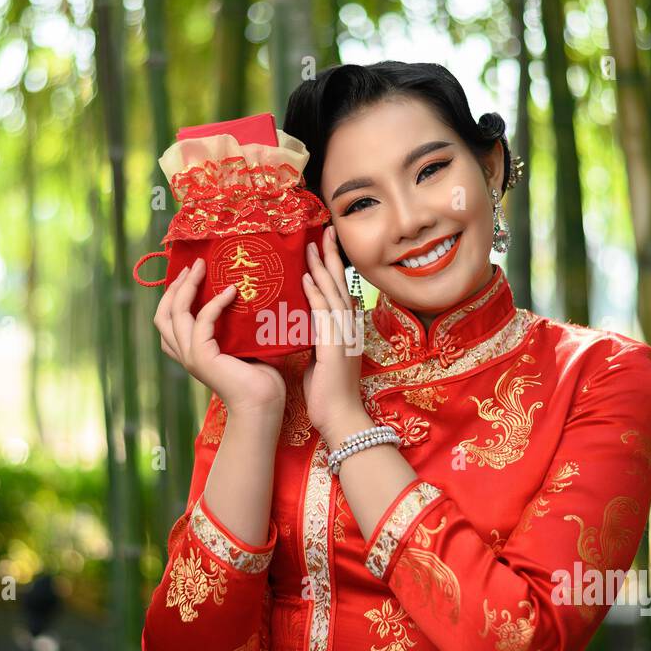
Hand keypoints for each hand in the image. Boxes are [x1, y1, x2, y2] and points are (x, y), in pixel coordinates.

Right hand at [153, 257, 285, 417]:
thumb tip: (245, 295)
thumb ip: (235, 326)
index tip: (189, 273)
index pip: (167, 322)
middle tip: (193, 264)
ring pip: (175, 313)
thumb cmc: (261, 379)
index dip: (172, 296)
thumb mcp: (243, 346)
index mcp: (191, 353)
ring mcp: (191, 356)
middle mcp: (185, 355)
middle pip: (163, 314)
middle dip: (175, 286)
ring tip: (202, 267)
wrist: (263, 405)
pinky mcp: (202, 357)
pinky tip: (231, 291)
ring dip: (187, 287)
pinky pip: (202, 320)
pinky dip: (215, 302)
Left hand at [301, 226, 368, 440]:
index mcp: (345, 331)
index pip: (341, 292)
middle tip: (325, 231)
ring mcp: (343, 336)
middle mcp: (348, 329)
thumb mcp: (321, 362)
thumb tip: (302, 329)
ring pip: (333, 293)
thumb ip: (316, 342)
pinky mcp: (334, 347)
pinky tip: (305, 278)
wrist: (341, 419)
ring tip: (313, 245)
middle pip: (341, 285)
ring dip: (322, 268)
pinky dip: (315, 294)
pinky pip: (324, 314)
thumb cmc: (329, 396)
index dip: (333, 269)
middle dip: (332, 257)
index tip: (325, 247)